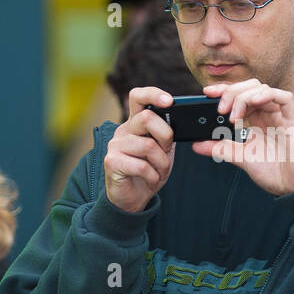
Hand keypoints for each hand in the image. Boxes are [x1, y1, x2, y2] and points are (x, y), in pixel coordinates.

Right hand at [104, 87, 175, 212]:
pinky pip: (142, 166)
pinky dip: (153, 176)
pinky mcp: (111, 162)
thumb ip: (167, 134)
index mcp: (135, 123)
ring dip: (162, 163)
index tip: (170, 101)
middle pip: (146, 118)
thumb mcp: (163, 150)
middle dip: (165, 135)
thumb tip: (182, 120)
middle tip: (167, 150)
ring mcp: (115, 145)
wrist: (133, 199)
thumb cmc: (149, 171)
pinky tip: (150, 179)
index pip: (138, 97)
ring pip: (148, 145)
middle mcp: (123, 130)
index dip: (153, 94)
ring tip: (160, 171)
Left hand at [192, 79, 293, 195]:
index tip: (207, 93)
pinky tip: (253, 103)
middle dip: (231, 92)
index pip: (239, 94)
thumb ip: (220, 148)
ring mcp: (281, 115)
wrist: (292, 187)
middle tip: (219, 109)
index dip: (224, 90)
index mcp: (256, 119)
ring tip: (233, 118)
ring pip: (262, 88)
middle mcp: (268, 113)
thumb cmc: (273, 171)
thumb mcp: (240, 157)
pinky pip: (283, 97)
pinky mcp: (293, 119)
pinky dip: (266, 95)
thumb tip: (197, 144)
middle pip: (249, 86)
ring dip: (243, 97)